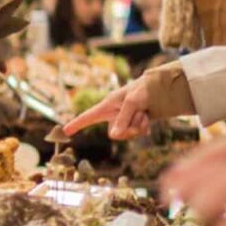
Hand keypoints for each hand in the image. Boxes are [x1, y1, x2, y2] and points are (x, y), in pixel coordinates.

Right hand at [65, 65, 192, 139]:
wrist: (160, 89)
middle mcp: (113, 114)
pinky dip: (144, 127)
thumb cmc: (143, 90)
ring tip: (144, 112)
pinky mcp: (133, 124)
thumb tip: (115, 136)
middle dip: (129, 127)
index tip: (65, 131)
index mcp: (107, 106)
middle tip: (140, 114)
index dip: (76, 124)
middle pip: (114, 134)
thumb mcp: (133, 102)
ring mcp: (123, 120)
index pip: (87, 117)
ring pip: (127, 135)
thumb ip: (123, 119)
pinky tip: (147, 118)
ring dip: (139, 125)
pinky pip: (136, 134)